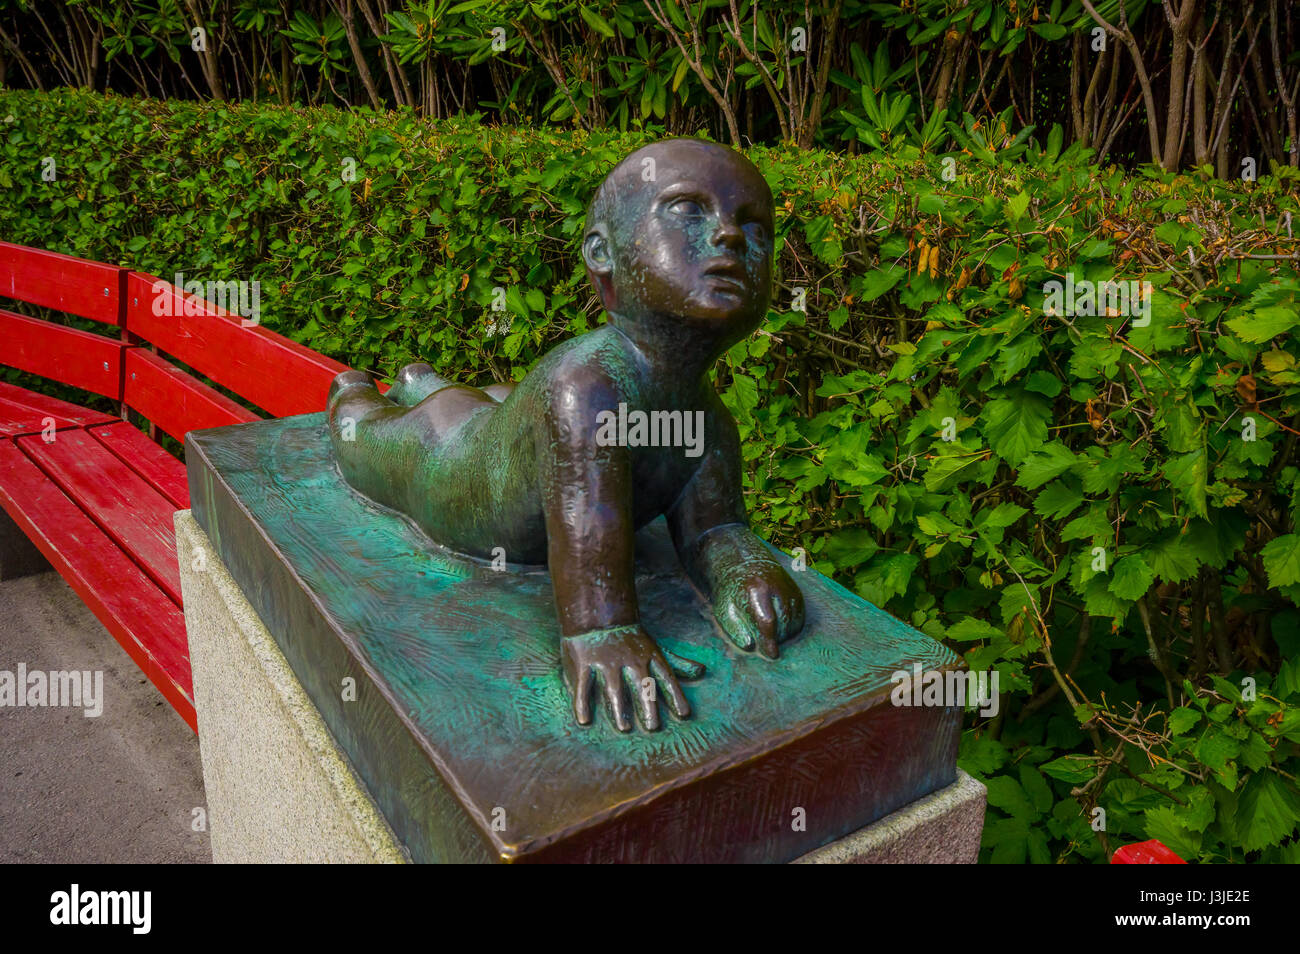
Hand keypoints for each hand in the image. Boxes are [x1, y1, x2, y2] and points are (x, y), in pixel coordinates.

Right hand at [561, 624, 704, 731]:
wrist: (598, 615)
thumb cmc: (631, 639)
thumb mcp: (657, 649)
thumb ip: (677, 664)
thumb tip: (702, 671)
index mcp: (649, 659)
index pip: (666, 679)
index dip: (675, 696)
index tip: (684, 714)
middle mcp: (629, 661)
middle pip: (641, 685)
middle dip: (648, 705)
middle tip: (653, 726)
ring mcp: (605, 663)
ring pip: (613, 688)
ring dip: (619, 708)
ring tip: (625, 727)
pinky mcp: (583, 665)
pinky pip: (583, 687)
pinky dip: (582, 704)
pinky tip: (584, 720)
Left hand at [711, 562, 804, 659]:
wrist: (745, 562)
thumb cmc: (732, 591)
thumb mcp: (725, 608)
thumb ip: (735, 628)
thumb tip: (750, 645)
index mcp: (755, 590)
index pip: (767, 620)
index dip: (771, 640)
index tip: (773, 655)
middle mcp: (776, 587)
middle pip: (783, 623)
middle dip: (776, 638)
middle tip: (764, 641)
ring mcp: (789, 588)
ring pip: (794, 621)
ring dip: (784, 634)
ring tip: (769, 632)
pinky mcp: (797, 592)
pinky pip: (800, 616)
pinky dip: (792, 627)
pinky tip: (779, 627)